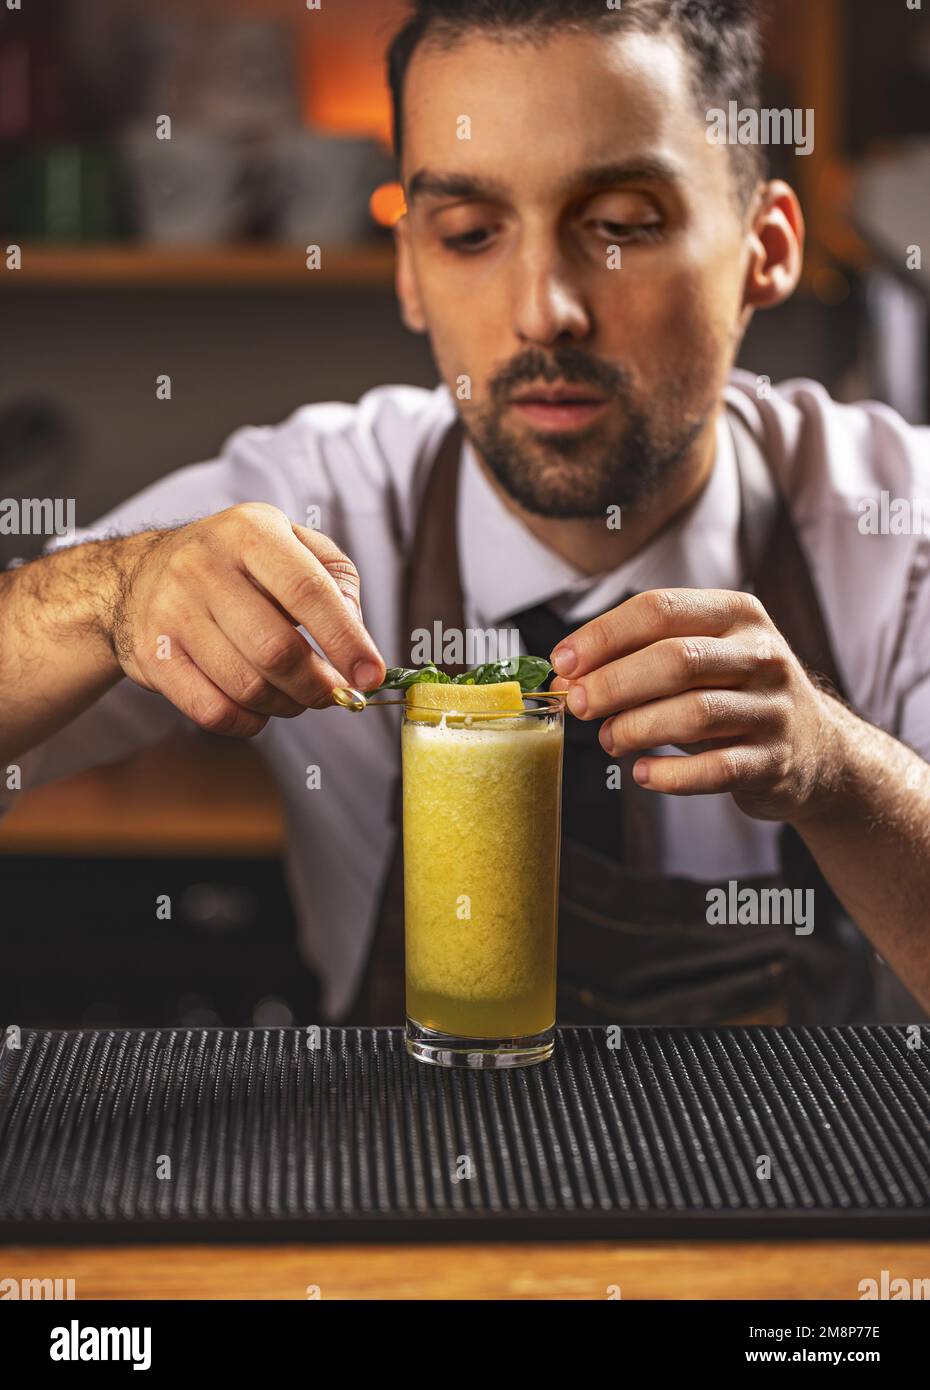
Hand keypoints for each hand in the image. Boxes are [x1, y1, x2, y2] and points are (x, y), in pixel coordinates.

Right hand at [107, 503, 384, 736]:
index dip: (347, 641)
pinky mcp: (151, 654)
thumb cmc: (236, 565)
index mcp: (250, 531)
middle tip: (334, 694)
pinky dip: (248, 722)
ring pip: (247, 686)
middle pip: (277, 649)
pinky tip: (258, 708)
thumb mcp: (290, 545)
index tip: (370, 676)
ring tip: (296, 696)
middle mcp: (204, 565)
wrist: (140, 574)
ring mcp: (171, 610)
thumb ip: (336, 582)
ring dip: (286, 704)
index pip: (308, 591)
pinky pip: (212, 710)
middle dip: (318, 685)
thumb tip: (356, 641)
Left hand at [549, 588, 841, 823]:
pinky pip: (716, 769)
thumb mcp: (700, 658)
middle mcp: (761, 654)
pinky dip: (670, 775)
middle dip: (613, 683)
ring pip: (695, 713)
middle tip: (578, 704)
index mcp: (736, 614)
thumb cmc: (735, 695)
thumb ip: (638, 659)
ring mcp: (773, 709)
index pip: (659, 609)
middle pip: (675, 658)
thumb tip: (567, 675)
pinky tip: (643, 773)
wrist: (814, 748)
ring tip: (609, 740)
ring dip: (636, 727)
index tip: (563, 663)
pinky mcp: (775, 761)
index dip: (603, 635)